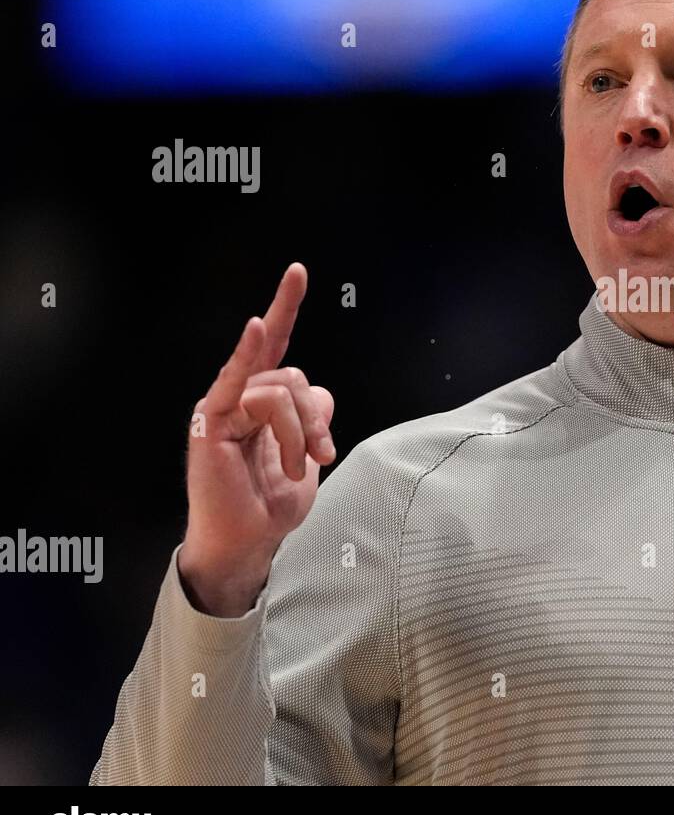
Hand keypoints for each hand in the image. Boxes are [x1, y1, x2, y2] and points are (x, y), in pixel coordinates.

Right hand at [177, 263, 335, 615]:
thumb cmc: (271, 504)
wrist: (248, 542)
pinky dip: (250, 352)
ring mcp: (225, 405)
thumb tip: (320, 396)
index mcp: (262, 401)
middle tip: (321, 457)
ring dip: (300, 434)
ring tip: (292, 469)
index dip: (287, 308)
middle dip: (318, 419)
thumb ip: (315, 419)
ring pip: (283, 389)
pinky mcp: (212, 420)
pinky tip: (257, 329)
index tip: (298, 272)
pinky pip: (240, 381)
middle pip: (297, 377)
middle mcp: (241, 396)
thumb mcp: (308, 456)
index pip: (278, 347)